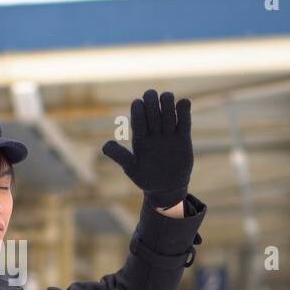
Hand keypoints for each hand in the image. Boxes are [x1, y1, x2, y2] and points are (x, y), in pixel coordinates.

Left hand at [102, 88, 193, 209]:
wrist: (166, 188)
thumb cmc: (145, 178)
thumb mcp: (131, 169)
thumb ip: (120, 156)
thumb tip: (105, 146)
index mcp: (139, 135)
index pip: (137, 112)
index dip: (138, 106)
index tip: (139, 109)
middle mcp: (153, 130)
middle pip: (151, 104)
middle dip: (152, 101)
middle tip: (156, 115)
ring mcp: (168, 132)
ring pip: (167, 106)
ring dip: (167, 104)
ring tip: (169, 117)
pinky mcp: (183, 136)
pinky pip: (184, 117)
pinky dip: (183, 107)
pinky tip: (183, 104)